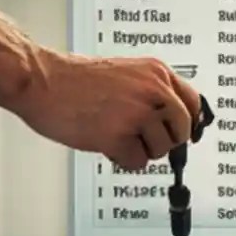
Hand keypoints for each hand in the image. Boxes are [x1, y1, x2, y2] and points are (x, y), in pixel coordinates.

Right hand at [10, 50, 202, 169]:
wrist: (41, 81)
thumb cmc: (74, 78)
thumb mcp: (126, 72)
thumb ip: (151, 91)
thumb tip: (172, 117)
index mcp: (157, 73)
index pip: (194, 104)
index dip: (188, 123)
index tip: (183, 133)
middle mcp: (153, 91)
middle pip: (182, 132)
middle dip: (163, 140)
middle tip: (139, 137)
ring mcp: (138, 114)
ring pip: (161, 150)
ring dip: (140, 150)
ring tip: (115, 133)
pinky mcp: (120, 136)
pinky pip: (138, 163)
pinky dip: (122, 158)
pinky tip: (105, 141)